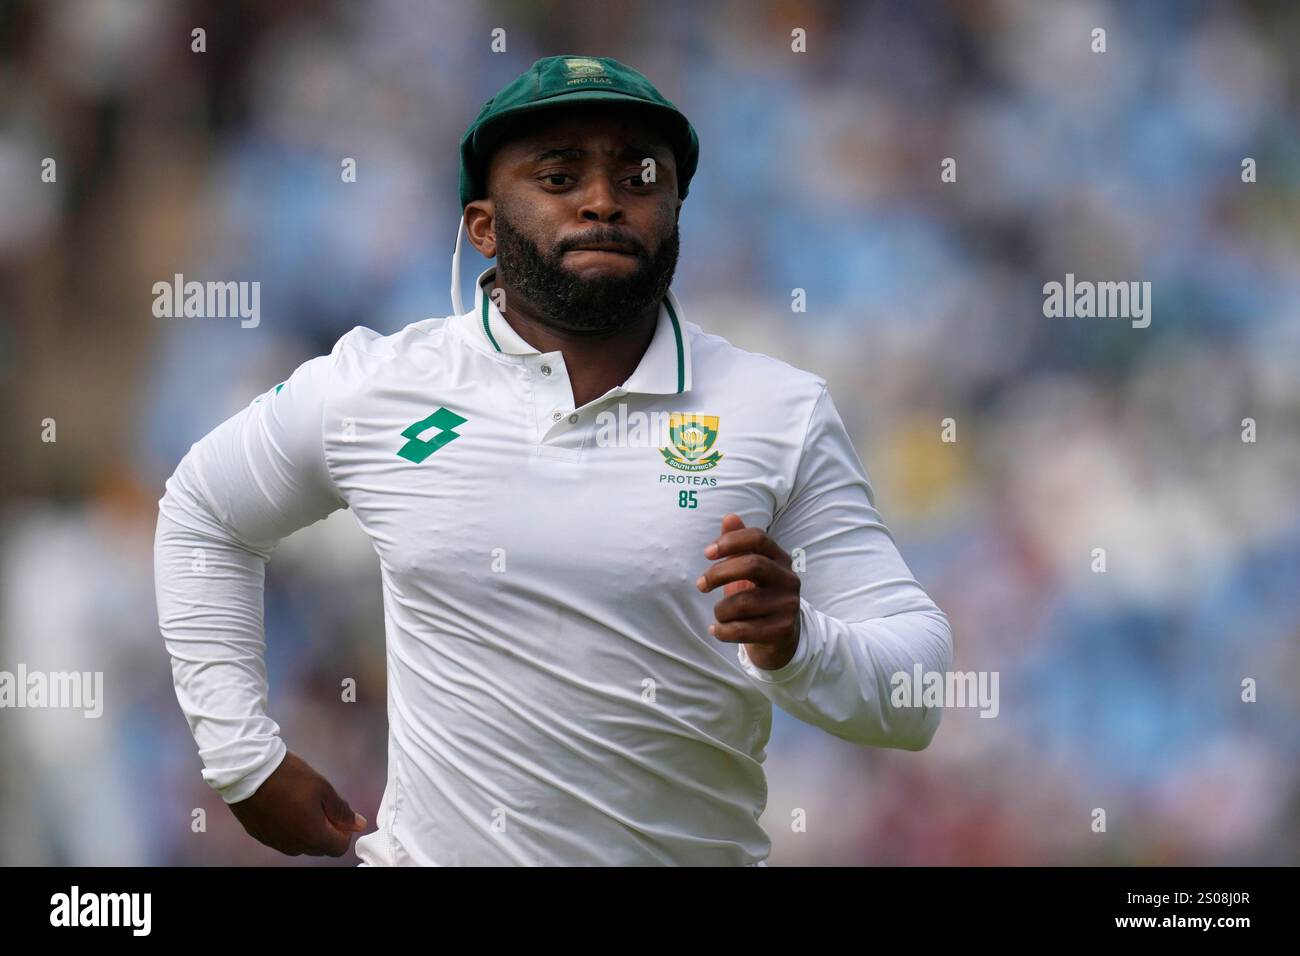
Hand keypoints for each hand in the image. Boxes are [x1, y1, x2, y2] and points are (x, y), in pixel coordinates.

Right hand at [228, 750, 366, 856]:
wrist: (248, 771)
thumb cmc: (288, 777)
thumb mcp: (323, 789)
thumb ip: (342, 811)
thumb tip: (358, 825)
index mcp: (312, 836)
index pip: (339, 848)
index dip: (344, 831)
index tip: (338, 813)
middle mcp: (293, 846)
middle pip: (319, 847)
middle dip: (327, 830)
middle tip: (320, 803)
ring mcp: (274, 842)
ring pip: (300, 843)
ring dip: (307, 828)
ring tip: (301, 801)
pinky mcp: (260, 835)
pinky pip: (282, 838)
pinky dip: (289, 826)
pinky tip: (285, 804)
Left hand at [697, 513, 801, 669]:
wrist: (780, 636)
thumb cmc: (758, 596)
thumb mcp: (748, 569)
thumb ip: (739, 543)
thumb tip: (729, 517)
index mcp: (780, 558)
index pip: (758, 538)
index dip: (730, 541)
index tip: (707, 553)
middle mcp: (789, 579)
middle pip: (751, 565)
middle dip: (718, 573)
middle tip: (701, 584)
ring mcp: (788, 605)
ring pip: (742, 603)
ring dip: (720, 609)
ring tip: (719, 614)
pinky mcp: (783, 629)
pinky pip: (742, 630)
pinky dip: (722, 631)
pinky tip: (716, 630)